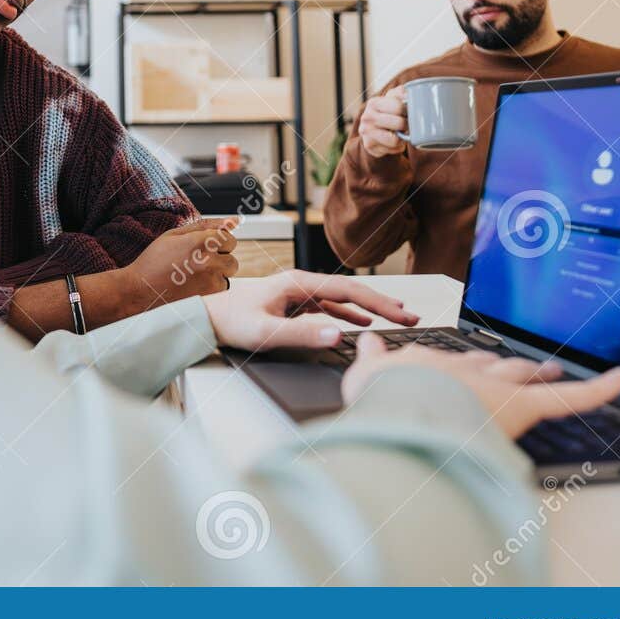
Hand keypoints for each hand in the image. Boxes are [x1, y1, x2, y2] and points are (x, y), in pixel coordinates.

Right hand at [122, 218, 238, 303]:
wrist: (141, 288)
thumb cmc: (156, 258)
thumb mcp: (177, 234)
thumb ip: (207, 225)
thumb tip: (234, 221)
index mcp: (201, 241)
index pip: (228, 238)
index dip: (216, 241)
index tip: (203, 246)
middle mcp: (209, 260)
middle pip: (232, 255)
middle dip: (220, 256)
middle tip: (198, 259)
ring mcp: (210, 279)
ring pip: (229, 271)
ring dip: (219, 270)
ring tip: (196, 271)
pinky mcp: (209, 294)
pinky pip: (224, 286)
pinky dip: (214, 284)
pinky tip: (196, 282)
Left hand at [202, 270, 420, 351]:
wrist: (207, 318)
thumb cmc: (231, 322)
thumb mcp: (267, 332)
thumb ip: (303, 334)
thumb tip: (339, 334)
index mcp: (300, 284)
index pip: (349, 291)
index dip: (380, 303)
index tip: (403, 314)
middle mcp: (302, 284)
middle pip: (352, 292)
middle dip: (384, 304)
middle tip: (412, 316)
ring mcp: (300, 293)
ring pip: (343, 299)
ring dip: (370, 309)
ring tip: (397, 318)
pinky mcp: (295, 305)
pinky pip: (330, 307)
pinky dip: (350, 314)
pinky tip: (362, 323)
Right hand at [341, 331, 619, 438]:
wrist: (403, 404)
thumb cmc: (384, 401)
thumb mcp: (367, 380)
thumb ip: (372, 362)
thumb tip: (368, 342)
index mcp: (433, 368)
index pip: (455, 365)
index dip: (466, 367)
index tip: (469, 367)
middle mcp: (467, 371)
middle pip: (493, 366)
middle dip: (508, 366)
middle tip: (526, 365)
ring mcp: (497, 386)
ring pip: (525, 376)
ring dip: (540, 372)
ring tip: (555, 368)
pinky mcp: (525, 405)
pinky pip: (571, 397)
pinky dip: (598, 389)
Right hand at [358, 86, 407, 157]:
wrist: (371, 130)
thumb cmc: (386, 113)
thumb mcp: (391, 99)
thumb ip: (400, 93)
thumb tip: (408, 93)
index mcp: (374, 103)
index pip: (399, 107)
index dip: (408, 111)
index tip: (408, 113)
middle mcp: (367, 117)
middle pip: (399, 123)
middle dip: (406, 125)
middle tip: (407, 124)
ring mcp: (366, 132)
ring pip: (395, 140)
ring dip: (402, 138)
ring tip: (400, 133)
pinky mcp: (369, 146)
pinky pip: (391, 149)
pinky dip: (397, 147)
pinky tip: (394, 142)